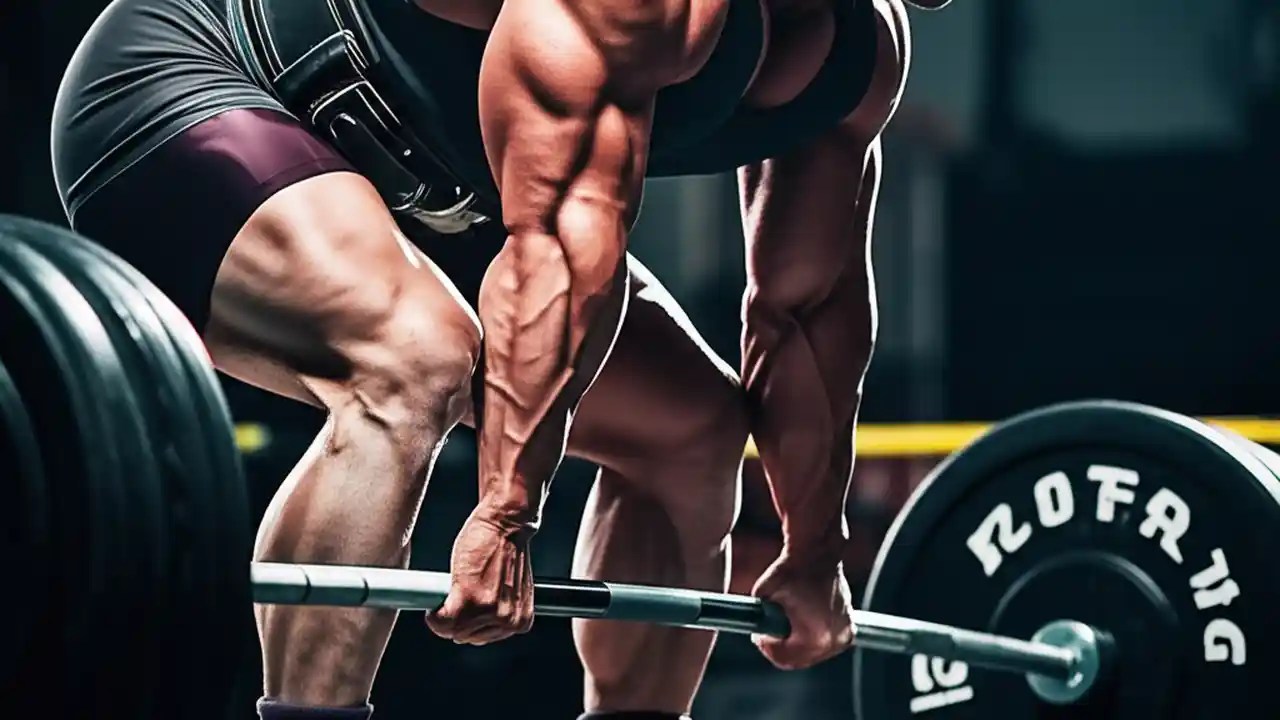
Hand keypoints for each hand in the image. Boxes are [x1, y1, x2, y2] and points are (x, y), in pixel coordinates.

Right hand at [425, 509, 534, 644]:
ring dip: (445, 612)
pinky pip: (441, 621)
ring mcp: (489, 612)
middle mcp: (508, 621)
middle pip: (464, 636)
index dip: (466, 623)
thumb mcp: (508, 591)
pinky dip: (433, 615)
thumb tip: (474, 625)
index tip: (461, 612)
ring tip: (457, 587)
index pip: (480, 638)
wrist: (506, 523)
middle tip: (458, 594)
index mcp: (520, 622)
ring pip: (451, 630)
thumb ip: (497, 611)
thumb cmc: (505, 548)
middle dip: (456, 617)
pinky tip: (436, 602)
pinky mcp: (469, 599)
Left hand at [751, 554, 855, 669]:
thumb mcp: (762, 596)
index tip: (759, 635)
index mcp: (814, 636)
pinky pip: (825, 644)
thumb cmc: (791, 569)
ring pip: (812, 653)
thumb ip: (759, 620)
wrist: (818, 551)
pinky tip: (801, 623)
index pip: (784, 658)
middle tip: (768, 632)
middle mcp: (834, 640)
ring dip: (797, 644)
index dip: (767, 647)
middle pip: (799, 659)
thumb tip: (758, 634)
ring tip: (784, 624)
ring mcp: (844, 634)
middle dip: (781, 647)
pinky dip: (812, 638)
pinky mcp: (849, 627)